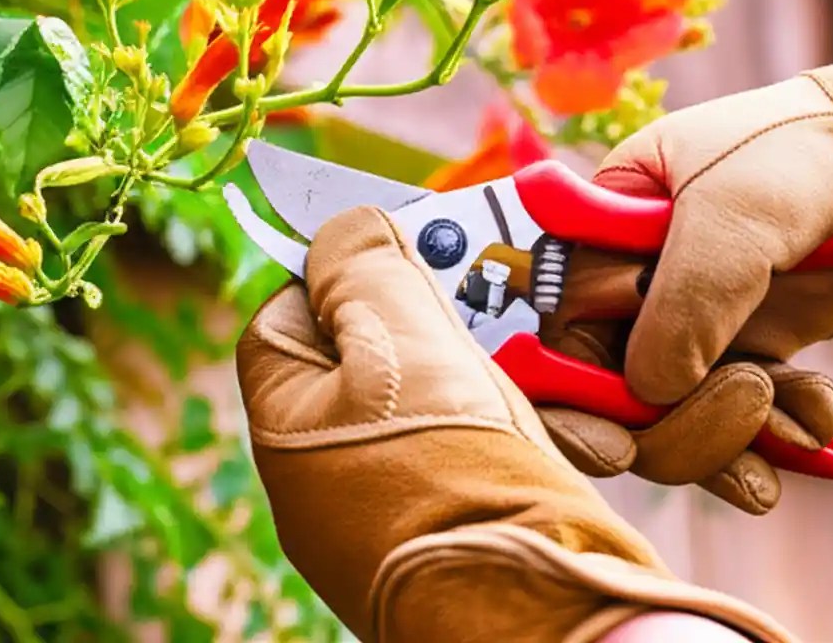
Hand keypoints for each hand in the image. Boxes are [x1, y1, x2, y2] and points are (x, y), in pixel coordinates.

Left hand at [235, 206, 794, 641]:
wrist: (545, 611)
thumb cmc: (461, 480)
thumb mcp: (402, 349)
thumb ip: (364, 273)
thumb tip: (342, 229)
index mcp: (287, 428)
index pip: (288, 315)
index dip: (339, 270)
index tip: (399, 250)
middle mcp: (323, 475)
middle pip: (358, 356)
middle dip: (418, 316)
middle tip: (473, 297)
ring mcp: (381, 508)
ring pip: (418, 401)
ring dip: (467, 367)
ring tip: (515, 360)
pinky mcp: (447, 525)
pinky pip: (460, 448)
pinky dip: (495, 421)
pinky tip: (536, 419)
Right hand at [536, 75, 832, 513]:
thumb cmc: (794, 153)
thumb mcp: (731, 213)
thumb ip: (686, 302)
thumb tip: (650, 394)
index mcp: (588, 247)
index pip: (553, 343)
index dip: (573, 403)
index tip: (616, 447)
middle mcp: (620, 298)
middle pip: (612, 402)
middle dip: (679, 428)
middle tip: (752, 402)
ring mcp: (680, 334)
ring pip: (676, 428)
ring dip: (738, 440)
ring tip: (802, 415)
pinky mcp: (736, 358)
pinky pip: (741, 428)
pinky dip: (781, 434)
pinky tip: (819, 420)